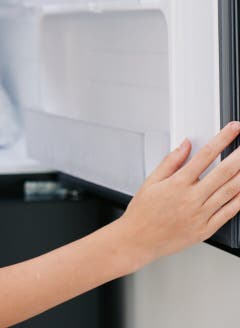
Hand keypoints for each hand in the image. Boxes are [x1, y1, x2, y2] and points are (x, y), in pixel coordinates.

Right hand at [117, 121, 239, 265]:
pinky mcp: (207, 228)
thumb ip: (170, 162)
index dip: (222, 140)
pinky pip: (229, 212)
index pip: (205, 155)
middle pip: (223, 172)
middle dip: (239, 156)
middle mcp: (192, 198)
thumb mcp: (151, 181)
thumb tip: (185, 146)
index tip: (232, 130)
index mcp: (177, 184)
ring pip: (230, 191)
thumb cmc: (143, 213)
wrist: (139, 240)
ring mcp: (201, 214)